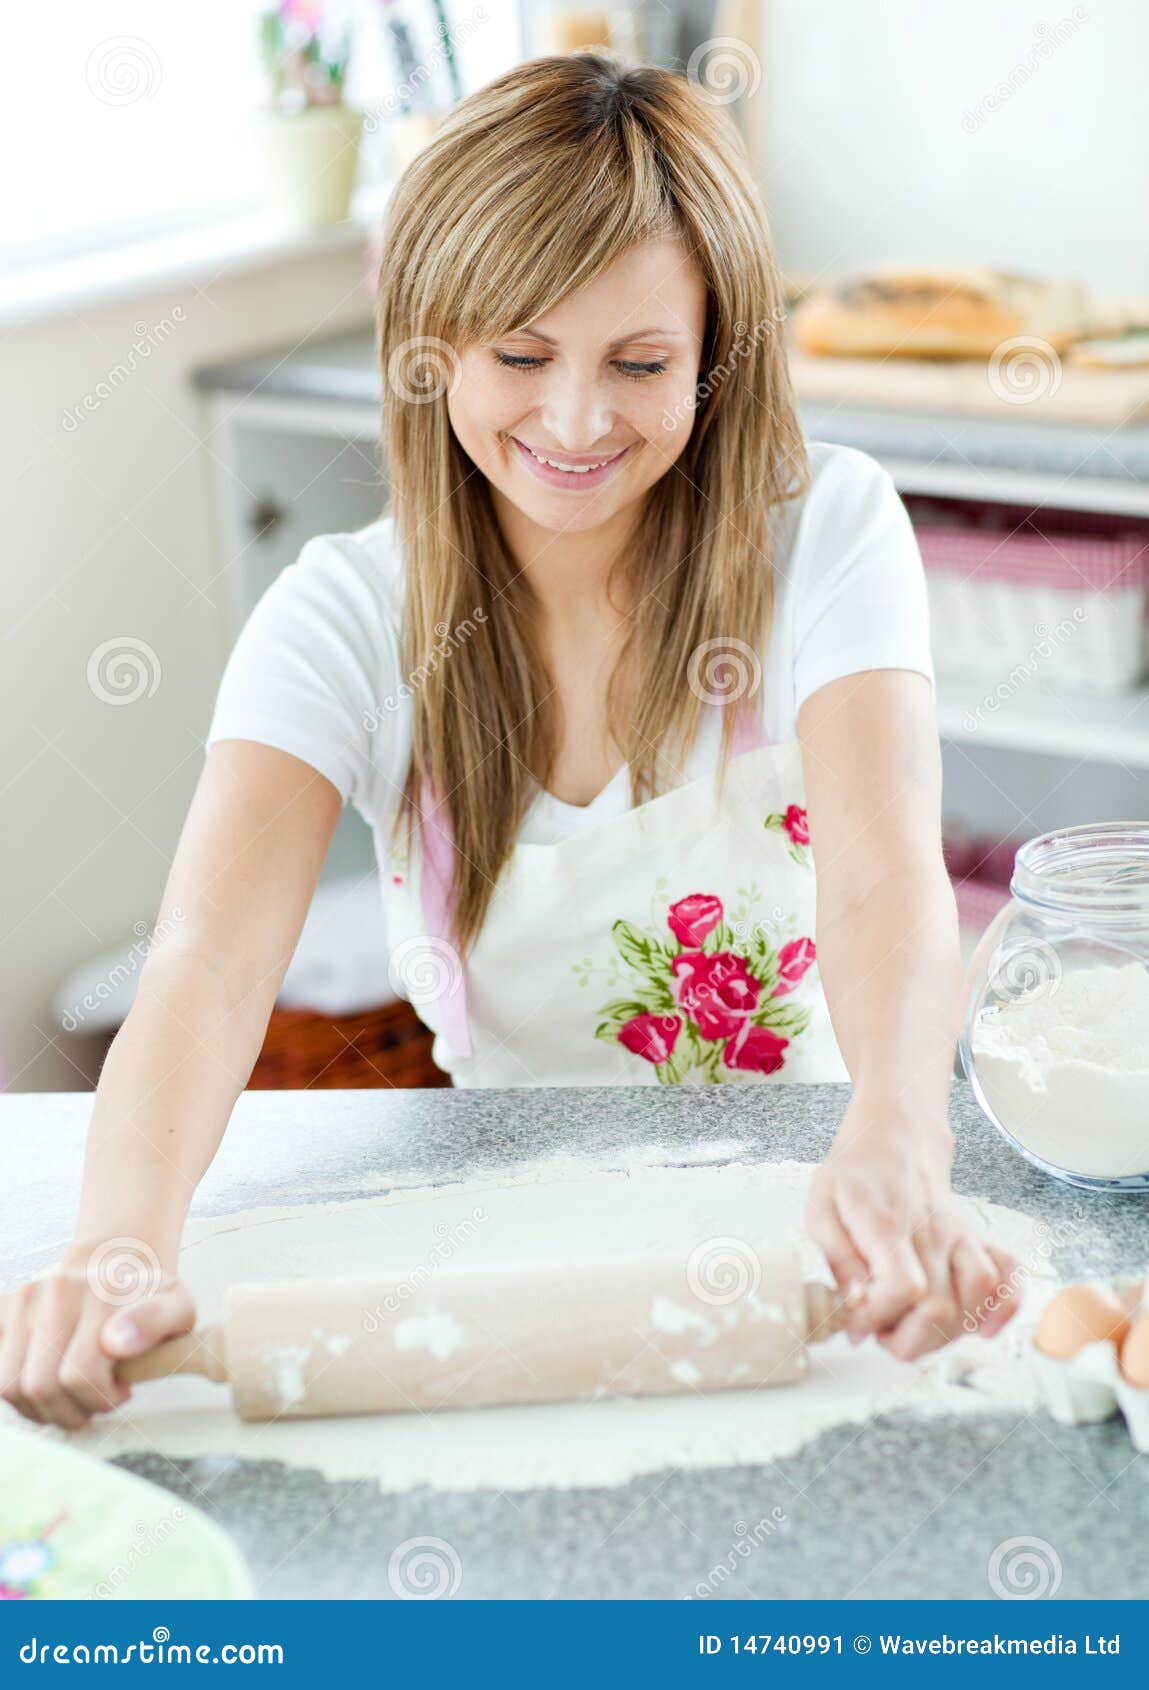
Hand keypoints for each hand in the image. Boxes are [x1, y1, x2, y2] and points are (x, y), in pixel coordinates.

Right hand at [0, 1243, 194, 1429]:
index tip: (121, 1392)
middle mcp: (57, 1291)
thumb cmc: (147, 1295)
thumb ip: (156, 1322)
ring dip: (41, 1407)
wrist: (117, 1261)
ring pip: (11, 1386)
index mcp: (100, 1294)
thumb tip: (116, 1343)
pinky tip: (46, 1381)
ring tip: (72, 1395)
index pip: (81, 1376)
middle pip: (41, 1387)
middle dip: (71, 1410)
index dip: (102, 1399)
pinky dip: (17, 1389)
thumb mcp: (177, 1307)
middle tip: (95, 1401)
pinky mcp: (6, 1308)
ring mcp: (26, 1298)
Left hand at [805, 1096, 1019, 1359]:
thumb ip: (839, 1260)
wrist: (893, 1143)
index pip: (903, 1287)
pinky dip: (1004, 1307)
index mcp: (887, 1224)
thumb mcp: (821, 1211)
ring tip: (914, 1329)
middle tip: (881, 1334)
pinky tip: (981, 1327)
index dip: (879, 1318)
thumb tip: (856, 1304)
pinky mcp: (976, 1240)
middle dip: (908, 1340)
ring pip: (977, 1297)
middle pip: (941, 1307)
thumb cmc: (854, 1177)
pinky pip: (1009, 1274)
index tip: (857, 1325)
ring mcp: (960, 1236)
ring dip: (947, 1334)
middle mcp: (932, 1232)